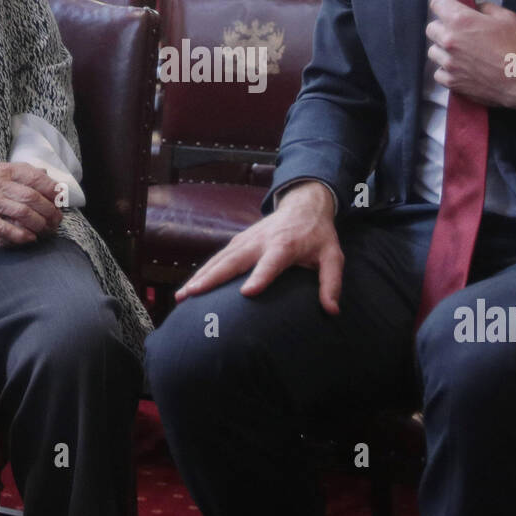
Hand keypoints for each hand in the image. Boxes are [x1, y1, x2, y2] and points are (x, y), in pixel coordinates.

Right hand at [0, 162, 63, 246]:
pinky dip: (20, 235)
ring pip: (23, 214)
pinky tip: (30, 238)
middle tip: (56, 220)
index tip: (59, 199)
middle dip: (50, 211)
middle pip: (33, 198)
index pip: (36, 178)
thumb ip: (22, 171)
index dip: (52, 190)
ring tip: (46, 230)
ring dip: (39, 224)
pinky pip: (5, 229)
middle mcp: (1, 185)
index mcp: (6, 170)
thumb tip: (44, 172)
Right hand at [175, 180, 344, 313]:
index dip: (260, 277)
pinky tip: (191, 286)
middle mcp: (260, 242)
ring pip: (220, 259)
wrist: (304, 205)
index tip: (246, 293)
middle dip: (211, 278)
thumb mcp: (333, 256)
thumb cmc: (318, 235)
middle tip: (192, 295)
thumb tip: (332, 311)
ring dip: (200, 276)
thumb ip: (331, 283)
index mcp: (285, 245)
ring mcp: (246, 240)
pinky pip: (219, 258)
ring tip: (182, 295)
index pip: (271, 263)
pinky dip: (203, 271)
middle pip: (233, 261)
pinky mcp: (239, 241)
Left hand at [426, 0, 515, 108]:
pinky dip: (447, 71)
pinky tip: (460, 69)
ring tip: (460, 54)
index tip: (450, 10)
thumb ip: (485, 8)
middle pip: (431, 28)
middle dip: (442, 28)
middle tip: (458, 33)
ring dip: (443, 50)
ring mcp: (448, 63)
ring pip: (433, 51)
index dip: (444, 5)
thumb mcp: (506, 17)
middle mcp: (449, 40)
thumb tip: (475, 8)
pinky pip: (438, 72)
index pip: (437, 4)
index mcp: (461, 20)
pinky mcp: (451, 81)